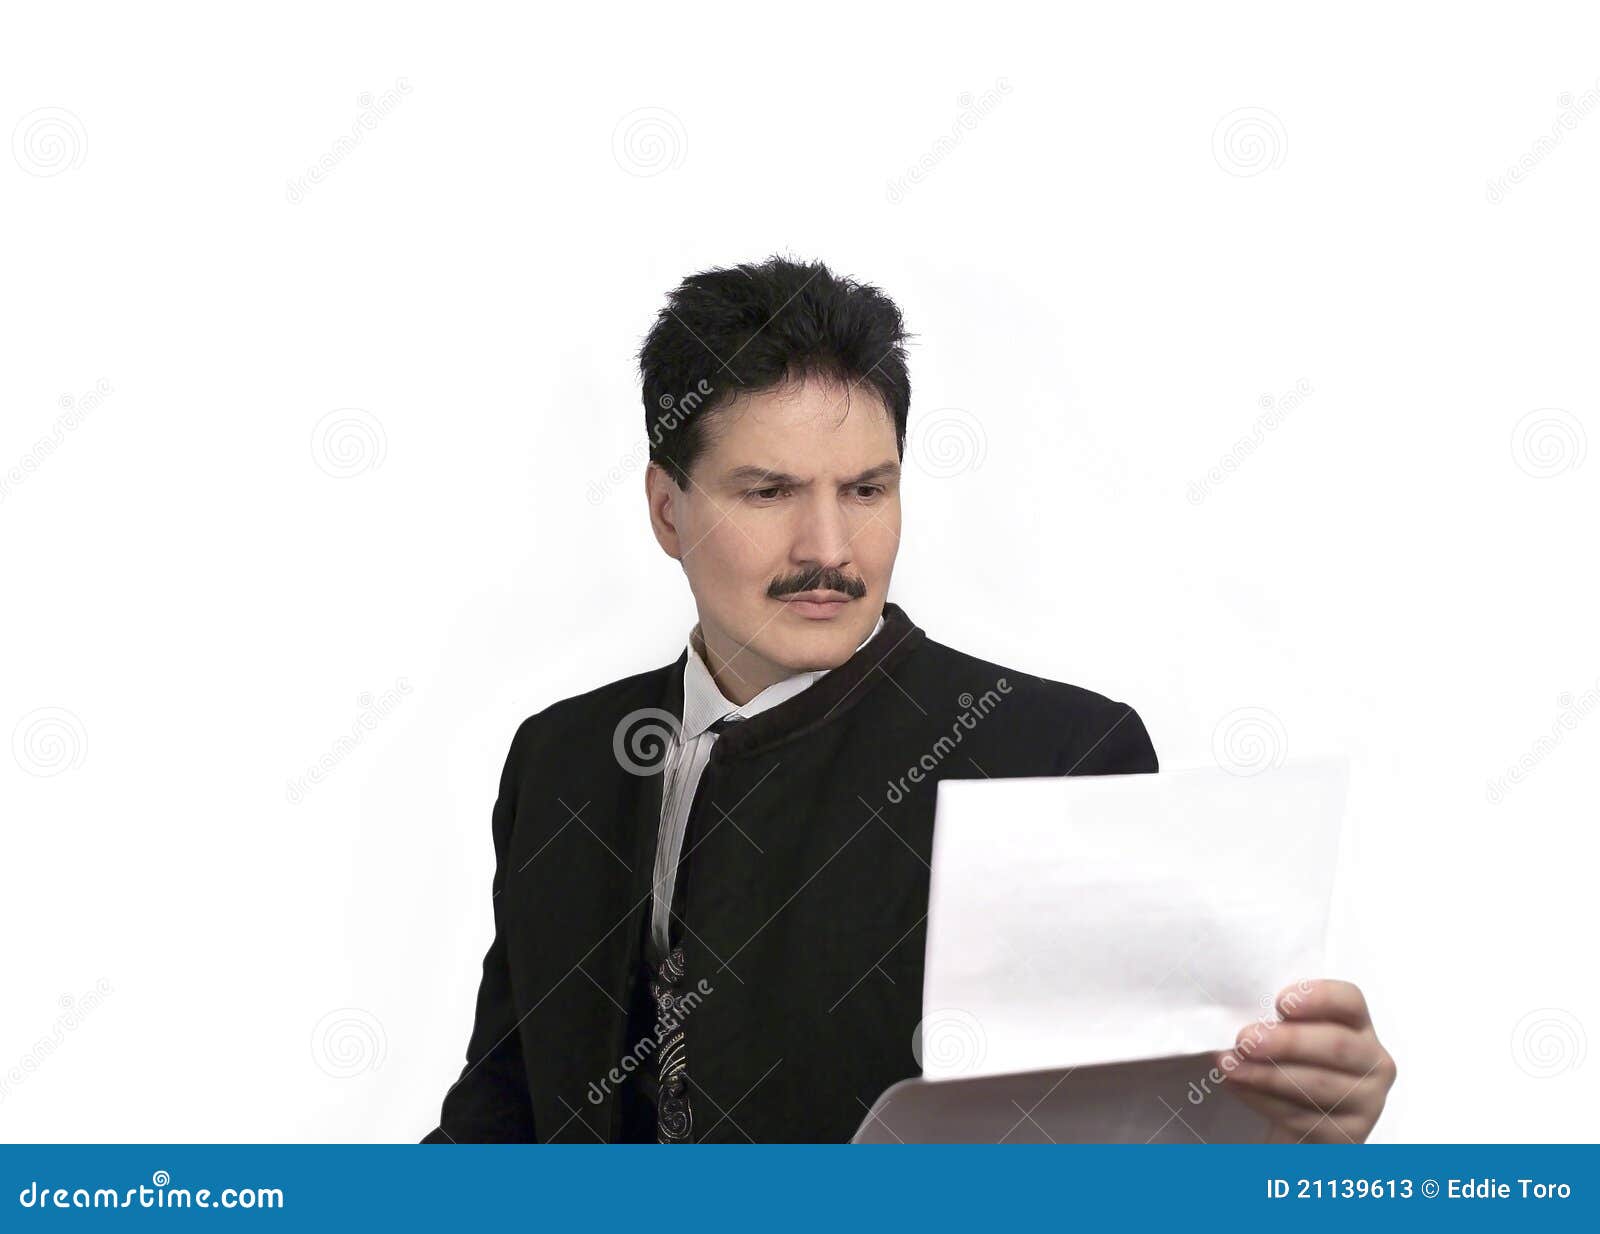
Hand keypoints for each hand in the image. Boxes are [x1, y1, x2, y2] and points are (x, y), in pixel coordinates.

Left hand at [1215, 978, 1395, 1142]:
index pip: (1350, 1001)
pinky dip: (1265, 1100)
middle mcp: (1373, 1061)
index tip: (1280, 1002)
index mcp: (1358, 1025)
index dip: (1319, 998)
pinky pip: (1305, 1117)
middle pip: (1336, 1045)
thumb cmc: (1290, 1064)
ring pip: (1318, 1085)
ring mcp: (1367, 1101)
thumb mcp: (1289, 1034)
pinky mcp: (1349, 1136)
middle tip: (1244, 1039)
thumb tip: (1236, 1012)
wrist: (1297, 1121)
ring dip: (1266, 1074)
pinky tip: (1239, 1088)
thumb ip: (1278, 1021)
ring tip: (1229, 1066)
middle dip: (1287, 1041)